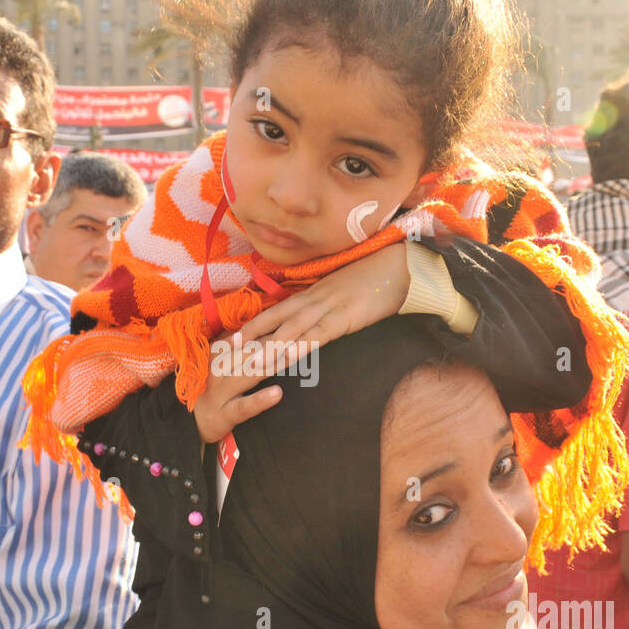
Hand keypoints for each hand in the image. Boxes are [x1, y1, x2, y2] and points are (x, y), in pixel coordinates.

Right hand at [193, 332, 284, 442]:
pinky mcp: (223, 415)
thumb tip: (265, 323)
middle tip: (300, 334)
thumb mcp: (220, 362)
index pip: (246, 337)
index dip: (270, 329)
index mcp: (217, 352)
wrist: (188, 421)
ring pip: (248, 375)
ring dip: (271, 365)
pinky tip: (278, 393)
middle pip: (249, 352)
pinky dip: (260, 400)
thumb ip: (237, 344)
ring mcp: (219, 393)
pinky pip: (243, 407)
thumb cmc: (213, 386)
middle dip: (274, 343)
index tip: (293, 322)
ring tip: (293, 357)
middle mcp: (216, 369)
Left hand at [242, 242, 409, 347]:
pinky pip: (320, 333)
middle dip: (250, 336)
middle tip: (227, 354)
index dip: (254, 324)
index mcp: (314, 293)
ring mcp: (329, 306)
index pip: (277, 310)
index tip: (233, 338)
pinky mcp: (346, 317)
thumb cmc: (377, 279)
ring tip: (249, 362)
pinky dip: (302, 345)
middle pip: (276, 318)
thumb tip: (316, 319)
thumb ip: (328, 305)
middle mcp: (315, 298)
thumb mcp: (346, 292)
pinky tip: (288, 356)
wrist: (402, 265)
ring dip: (269, 346)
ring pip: (292, 329)